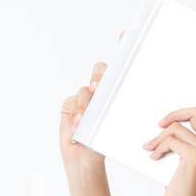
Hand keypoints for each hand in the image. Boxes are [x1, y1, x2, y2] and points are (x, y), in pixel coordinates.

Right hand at [59, 29, 124, 175]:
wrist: (87, 162)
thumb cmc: (108, 147)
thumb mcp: (119, 129)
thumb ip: (119, 112)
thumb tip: (121, 98)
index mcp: (119, 95)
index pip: (121, 69)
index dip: (123, 47)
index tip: (125, 34)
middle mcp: (102, 93)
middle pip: (101, 71)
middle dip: (100, 77)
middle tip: (98, 88)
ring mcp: (85, 98)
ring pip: (86, 90)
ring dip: (87, 105)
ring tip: (88, 119)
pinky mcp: (70, 106)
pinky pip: (73, 102)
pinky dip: (77, 113)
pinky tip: (79, 124)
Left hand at [142, 76, 195, 195]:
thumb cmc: (181, 182)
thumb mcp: (184, 156)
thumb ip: (183, 138)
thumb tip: (165, 122)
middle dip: (175, 113)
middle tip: (160, 123)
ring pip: (177, 127)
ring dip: (159, 136)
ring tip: (150, 148)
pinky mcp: (194, 156)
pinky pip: (171, 139)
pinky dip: (158, 147)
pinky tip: (153, 157)